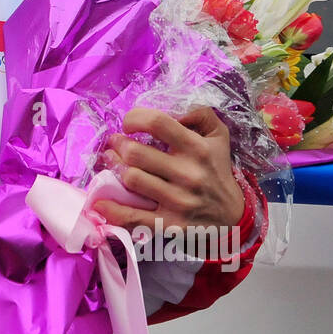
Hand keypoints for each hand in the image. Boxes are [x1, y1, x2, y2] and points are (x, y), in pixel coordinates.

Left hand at [91, 107, 245, 246]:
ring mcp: (178, 201)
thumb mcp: (219, 136)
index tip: (129, 124)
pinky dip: (112, 209)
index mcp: (197, 148)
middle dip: (118, 145)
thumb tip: (175, 109)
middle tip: (115, 144)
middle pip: (136, 153)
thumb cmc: (217, 169)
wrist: (233, 214)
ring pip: (131, 179)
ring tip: (111, 162)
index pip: (157, 123)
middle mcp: (188, 174)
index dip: (134, 118)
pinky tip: (99, 202)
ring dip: (113, 168)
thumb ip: (200, 114)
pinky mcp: (170, 224)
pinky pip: (133, 217)